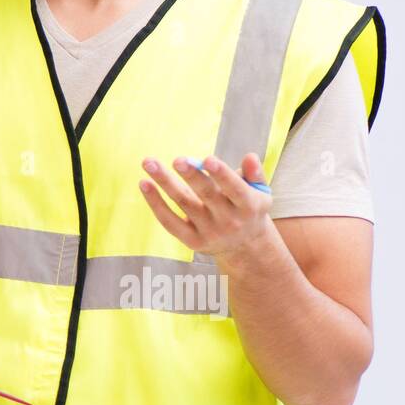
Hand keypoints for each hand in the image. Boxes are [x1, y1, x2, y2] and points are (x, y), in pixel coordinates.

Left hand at [138, 152, 272, 260]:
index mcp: (248, 206)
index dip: (222, 174)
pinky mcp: (192, 241)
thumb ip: (254, 174)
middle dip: (192, 176)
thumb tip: (250, 157)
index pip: (235, 189)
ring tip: (148, 163)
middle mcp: (229, 221)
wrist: (245, 248)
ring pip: (183, 204)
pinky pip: (169, 221)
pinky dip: (155, 203)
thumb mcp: (260, 193)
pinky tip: (144, 183)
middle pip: (206, 195)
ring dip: (165, 182)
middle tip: (177, 160)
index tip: (207, 159)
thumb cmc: (248, 209)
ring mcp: (209, 232)